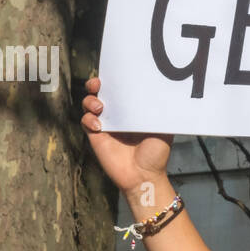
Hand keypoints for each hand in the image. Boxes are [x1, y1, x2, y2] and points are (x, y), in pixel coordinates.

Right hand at [81, 77, 173, 196]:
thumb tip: (163, 94)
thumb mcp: (163, 130)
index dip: (114, 79)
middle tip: (97, 84)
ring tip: (99, 107)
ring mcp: (107, 124)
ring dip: (90, 100)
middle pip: (101, 92)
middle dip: (95, 84)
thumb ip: (159, 113)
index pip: (121, 89)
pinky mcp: (96, 136)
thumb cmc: (156, 154)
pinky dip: (88, 119)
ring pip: (90, 103)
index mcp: (133, 109)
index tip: (112, 74)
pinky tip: (99, 126)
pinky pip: (85, 121)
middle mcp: (119, 114)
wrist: (144, 176)